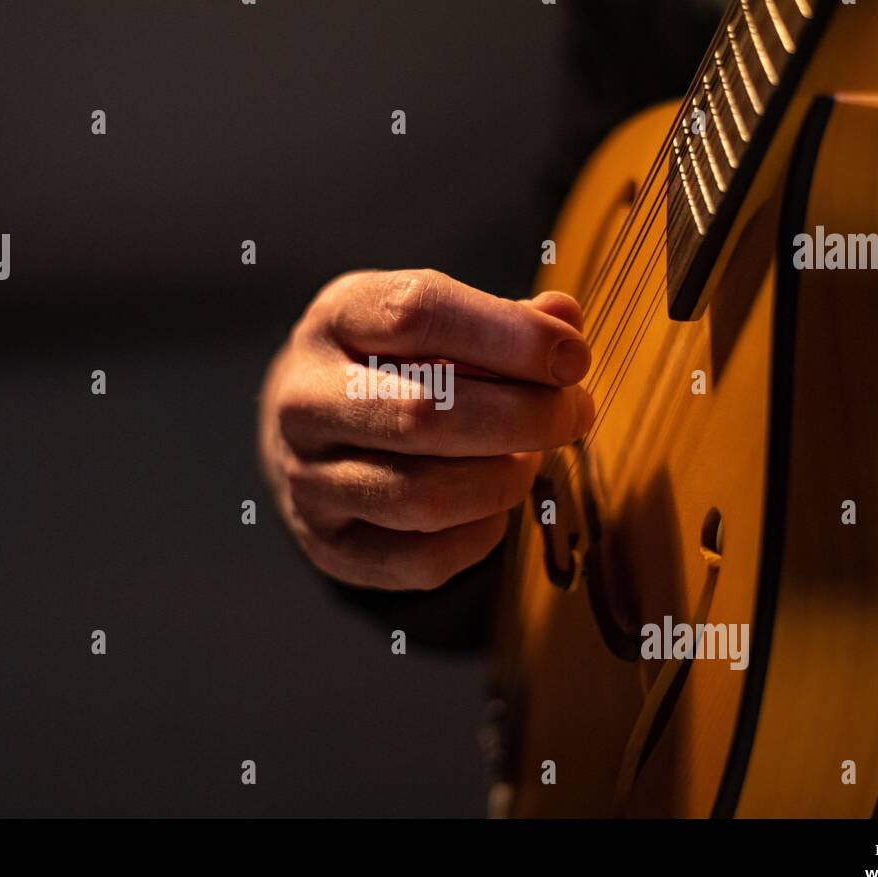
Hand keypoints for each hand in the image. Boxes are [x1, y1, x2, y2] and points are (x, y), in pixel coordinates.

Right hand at [259, 268, 593, 589]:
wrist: (307, 432)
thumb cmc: (388, 365)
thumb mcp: (432, 321)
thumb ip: (503, 320)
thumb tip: (565, 324)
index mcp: (335, 321)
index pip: (418, 315)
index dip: (510, 337)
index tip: (572, 358)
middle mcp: (304, 400)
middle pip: (423, 414)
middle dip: (523, 418)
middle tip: (571, 416)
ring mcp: (308, 480)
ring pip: (423, 496)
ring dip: (502, 481)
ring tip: (529, 459)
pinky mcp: (329, 547)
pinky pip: (422, 560)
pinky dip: (480, 536)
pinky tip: (493, 506)